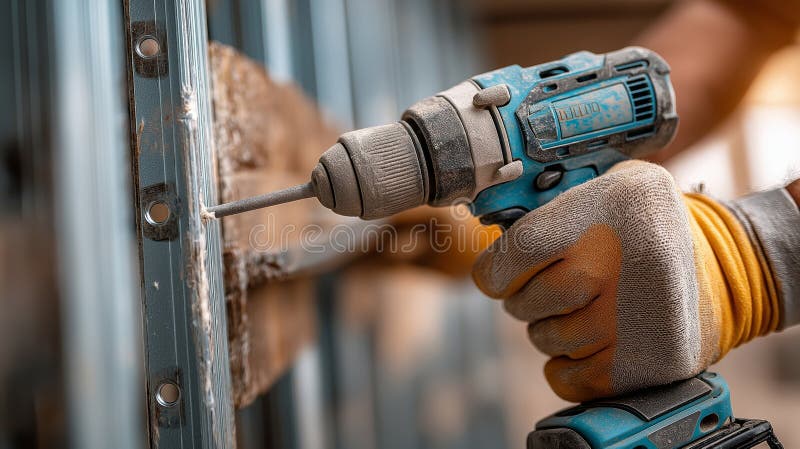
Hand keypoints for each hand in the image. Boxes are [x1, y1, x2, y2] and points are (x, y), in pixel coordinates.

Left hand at [472, 161, 778, 401]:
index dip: (495, 270)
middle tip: (552, 286)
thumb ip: (547, 202)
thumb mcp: (607, 185)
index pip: (514, 254)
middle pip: (524, 302)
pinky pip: (566, 378)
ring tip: (581, 307)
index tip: (500, 274)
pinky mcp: (644, 365)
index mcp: (608, 210)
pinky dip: (567, 363)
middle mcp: (619, 265)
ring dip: (550, 328)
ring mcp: (633, 320)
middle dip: (524, 297)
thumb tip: (488, 228)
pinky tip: (593, 337)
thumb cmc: (643, 224)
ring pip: (544, 340)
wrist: (725, 267)